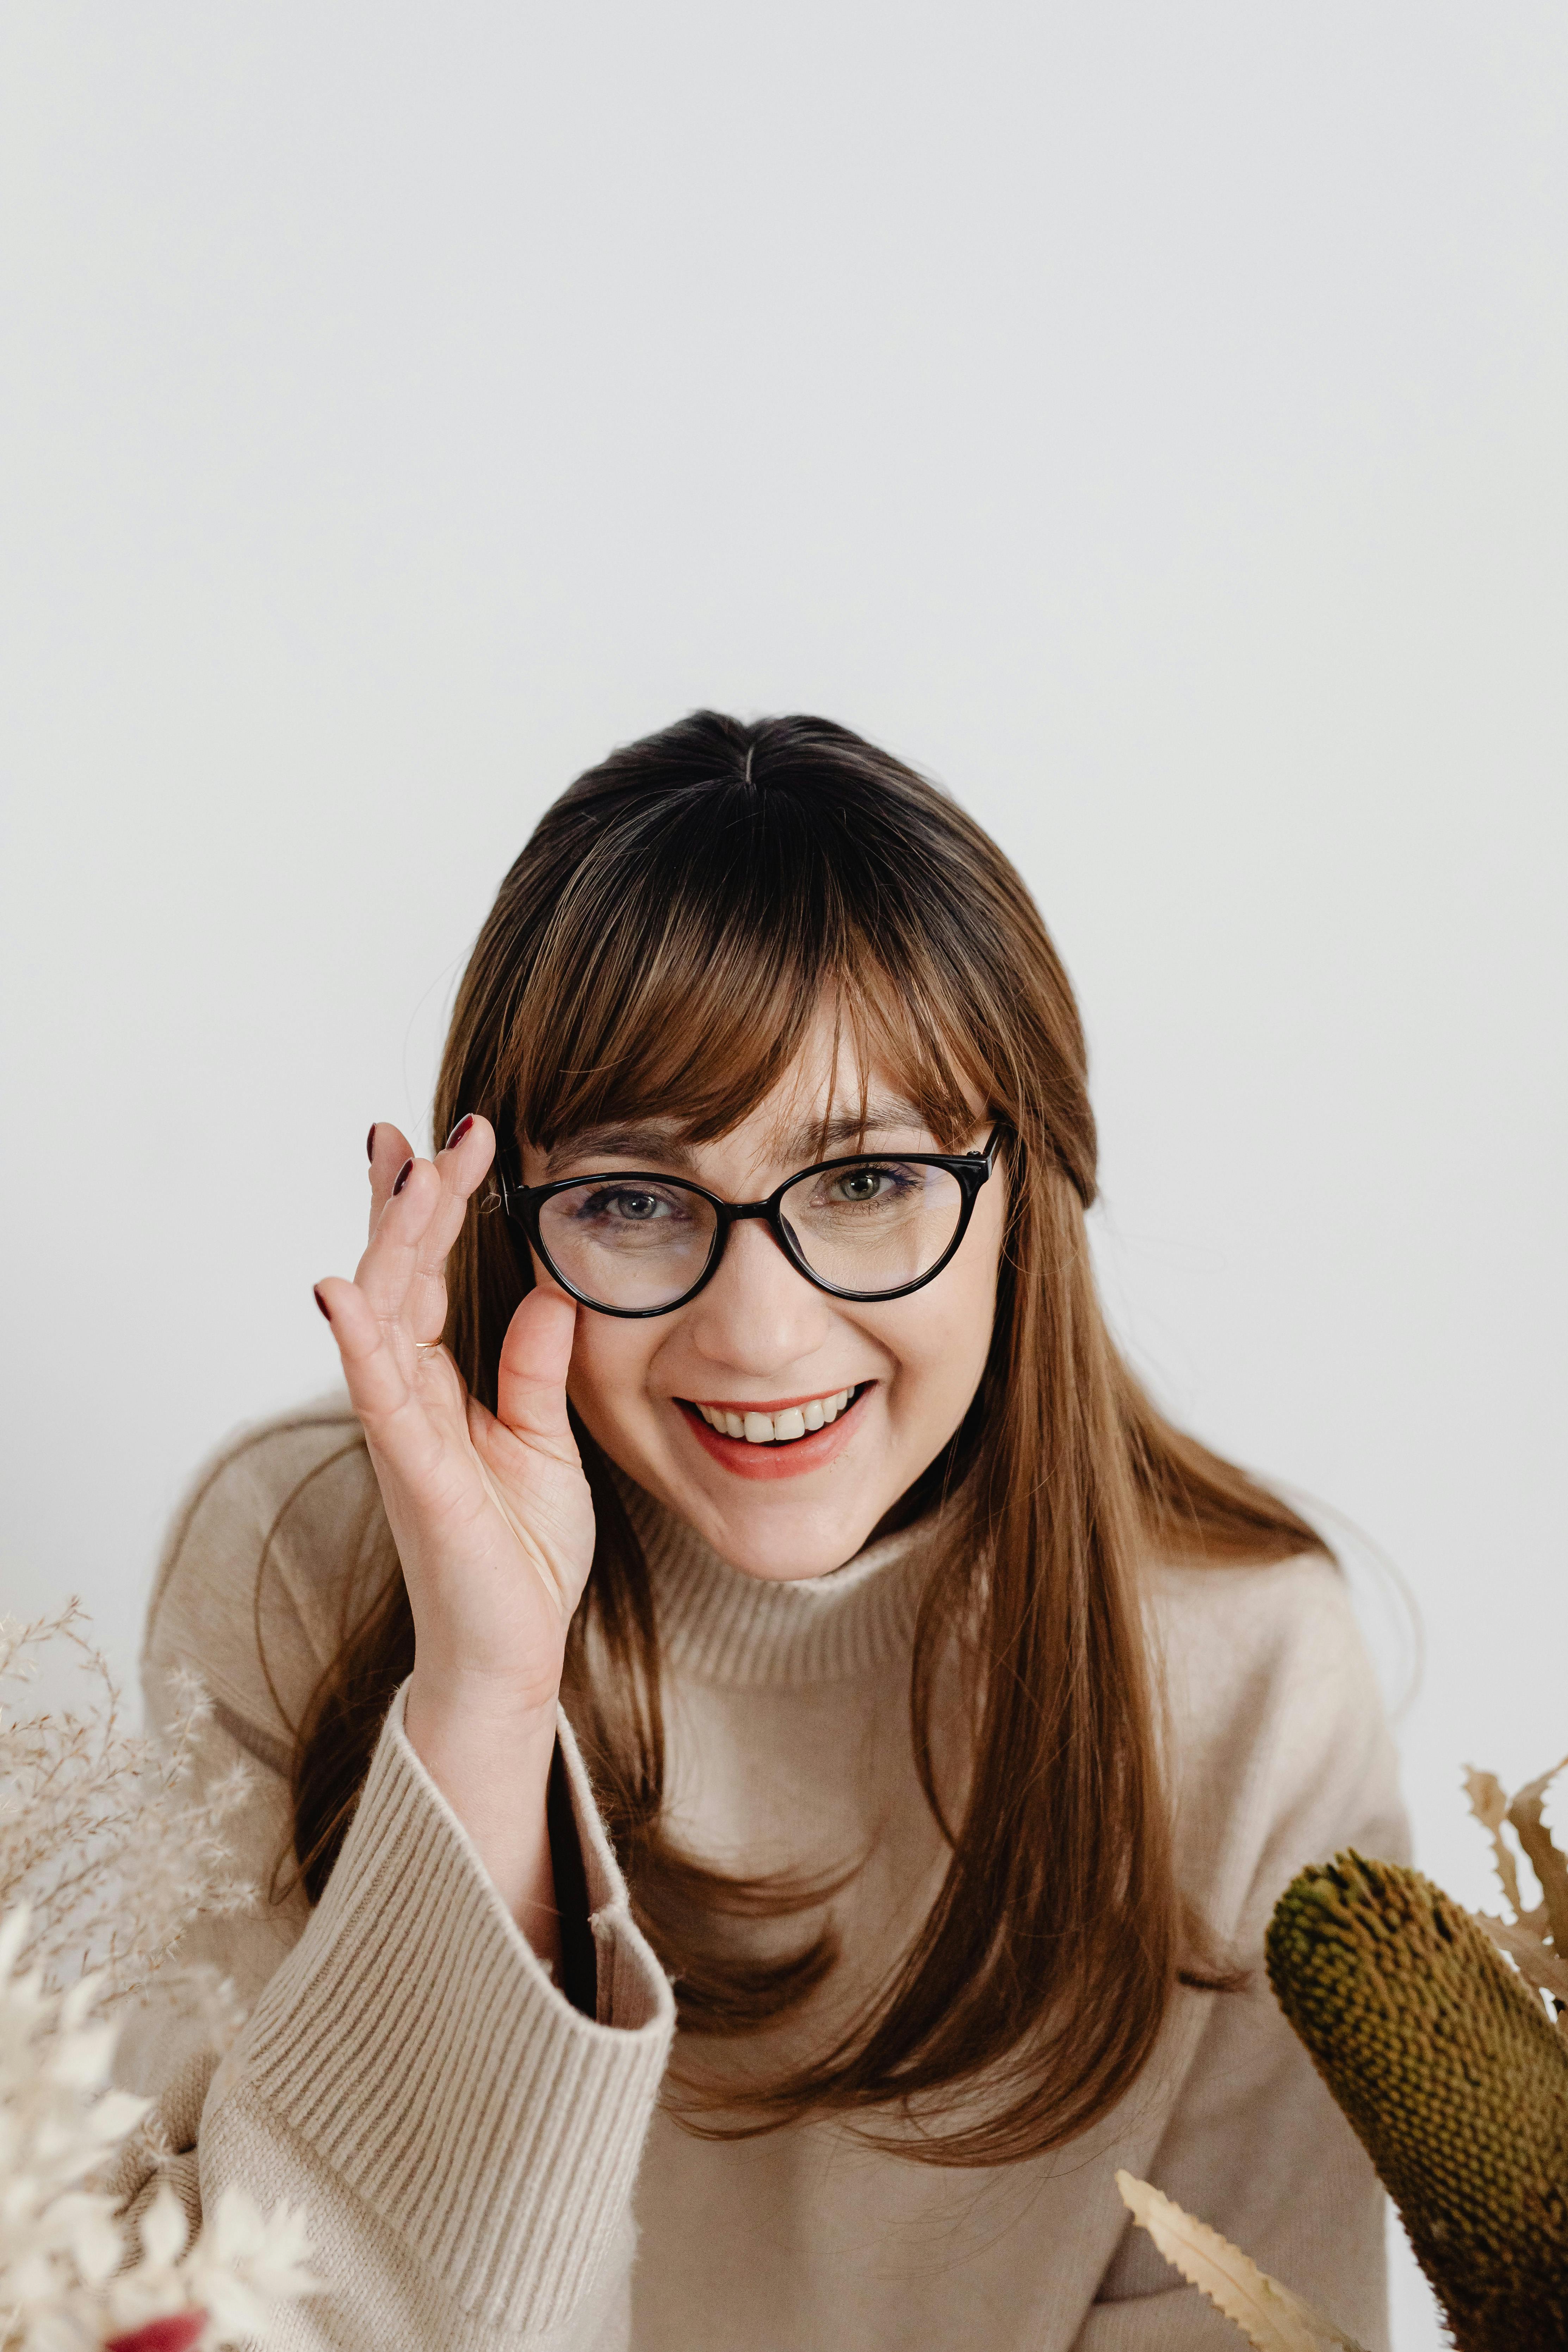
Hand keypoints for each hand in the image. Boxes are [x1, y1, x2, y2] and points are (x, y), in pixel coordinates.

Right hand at [314, 1115, 595, 1951]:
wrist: (512, 1651)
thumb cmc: (520, 1554)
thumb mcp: (546, 1440)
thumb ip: (536, 1367)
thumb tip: (549, 1289)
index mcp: (441, 1387)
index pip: (427, 1279)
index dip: (427, 1210)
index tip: (439, 1141)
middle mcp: (408, 1399)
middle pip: (396, 1279)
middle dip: (407, 1202)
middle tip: (423, 1130)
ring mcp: (403, 1433)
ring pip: (381, 1317)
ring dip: (389, 1241)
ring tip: (403, 1170)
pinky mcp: (413, 1474)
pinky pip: (377, 1395)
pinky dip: (357, 1340)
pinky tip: (341, 1290)